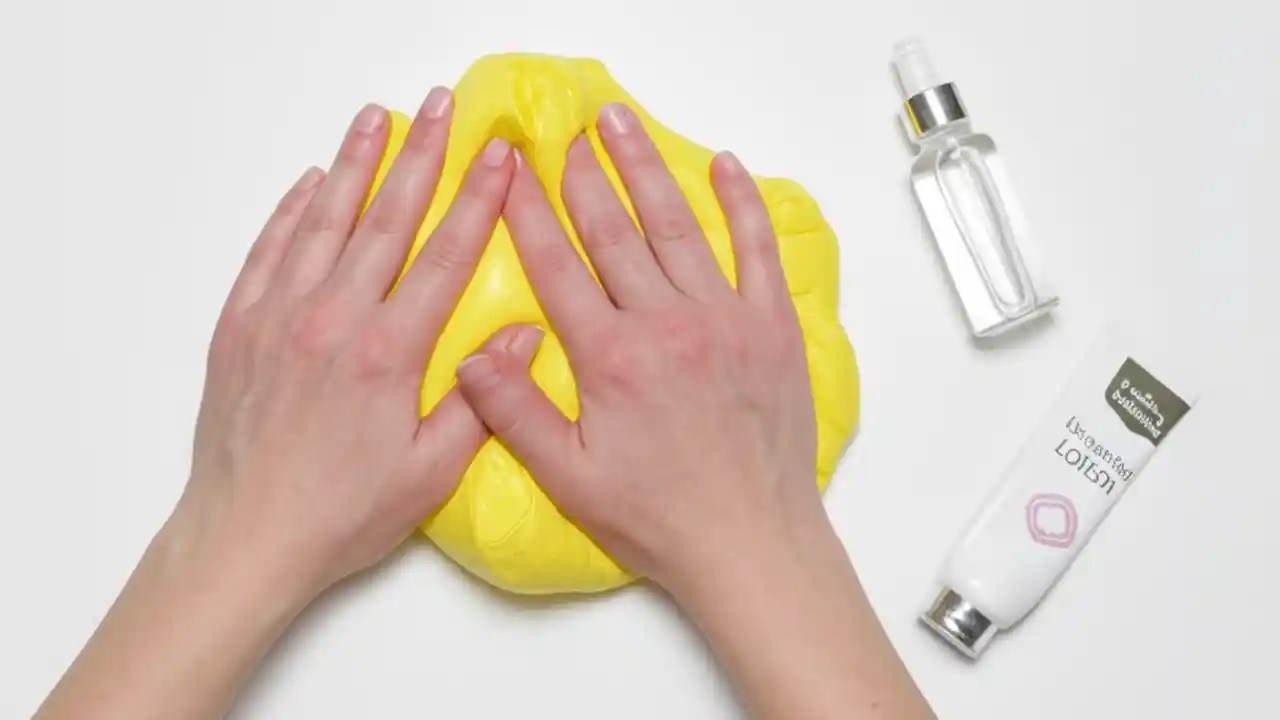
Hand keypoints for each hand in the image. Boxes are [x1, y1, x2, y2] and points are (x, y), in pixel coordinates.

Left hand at [171, 91, 530, 598]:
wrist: (247, 536)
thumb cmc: (344, 513)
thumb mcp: (431, 471)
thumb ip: (481, 399)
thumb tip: (524, 335)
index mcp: (388, 352)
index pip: (444, 255)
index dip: (477, 199)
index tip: (499, 154)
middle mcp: (333, 320)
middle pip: (386, 220)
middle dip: (420, 156)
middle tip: (441, 107)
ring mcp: (279, 317)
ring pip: (323, 222)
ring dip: (353, 164)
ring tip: (375, 118)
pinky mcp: (238, 326)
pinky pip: (268, 251)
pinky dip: (290, 211)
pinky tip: (310, 183)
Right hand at [455, 102, 820, 594]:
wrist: (750, 539)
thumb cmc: (659, 516)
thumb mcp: (569, 477)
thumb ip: (515, 414)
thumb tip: (471, 358)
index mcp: (610, 358)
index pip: (556, 266)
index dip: (527, 212)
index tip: (510, 169)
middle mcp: (665, 324)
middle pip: (613, 232)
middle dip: (583, 175)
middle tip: (563, 132)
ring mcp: (723, 319)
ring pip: (676, 227)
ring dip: (645, 169)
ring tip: (621, 123)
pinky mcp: (770, 327)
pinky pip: (757, 250)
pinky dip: (741, 204)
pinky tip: (723, 165)